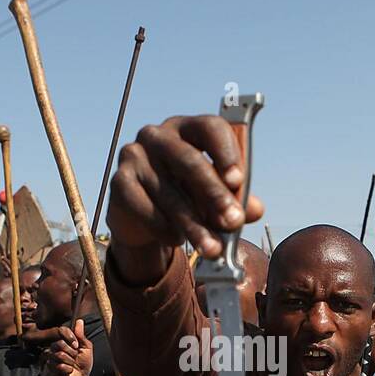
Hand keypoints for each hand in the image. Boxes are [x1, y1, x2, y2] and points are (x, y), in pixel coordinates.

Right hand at [49, 320, 92, 375]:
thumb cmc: (84, 362)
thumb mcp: (86, 348)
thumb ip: (81, 335)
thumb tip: (79, 321)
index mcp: (65, 340)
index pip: (61, 330)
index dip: (70, 337)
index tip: (77, 345)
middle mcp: (56, 346)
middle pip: (59, 343)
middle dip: (71, 353)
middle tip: (75, 358)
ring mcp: (52, 356)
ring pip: (59, 355)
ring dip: (70, 362)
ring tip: (72, 365)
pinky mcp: (50, 366)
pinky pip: (59, 365)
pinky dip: (68, 369)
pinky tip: (69, 371)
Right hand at [106, 115, 263, 260]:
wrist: (141, 215)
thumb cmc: (184, 194)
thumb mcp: (213, 194)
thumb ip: (235, 198)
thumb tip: (255, 209)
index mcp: (188, 128)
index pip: (209, 127)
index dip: (225, 152)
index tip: (238, 181)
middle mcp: (158, 135)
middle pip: (189, 161)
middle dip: (214, 195)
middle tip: (233, 222)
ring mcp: (135, 155)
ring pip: (169, 193)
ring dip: (194, 225)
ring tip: (213, 248)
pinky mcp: (119, 181)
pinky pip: (145, 208)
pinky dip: (164, 228)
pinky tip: (177, 240)